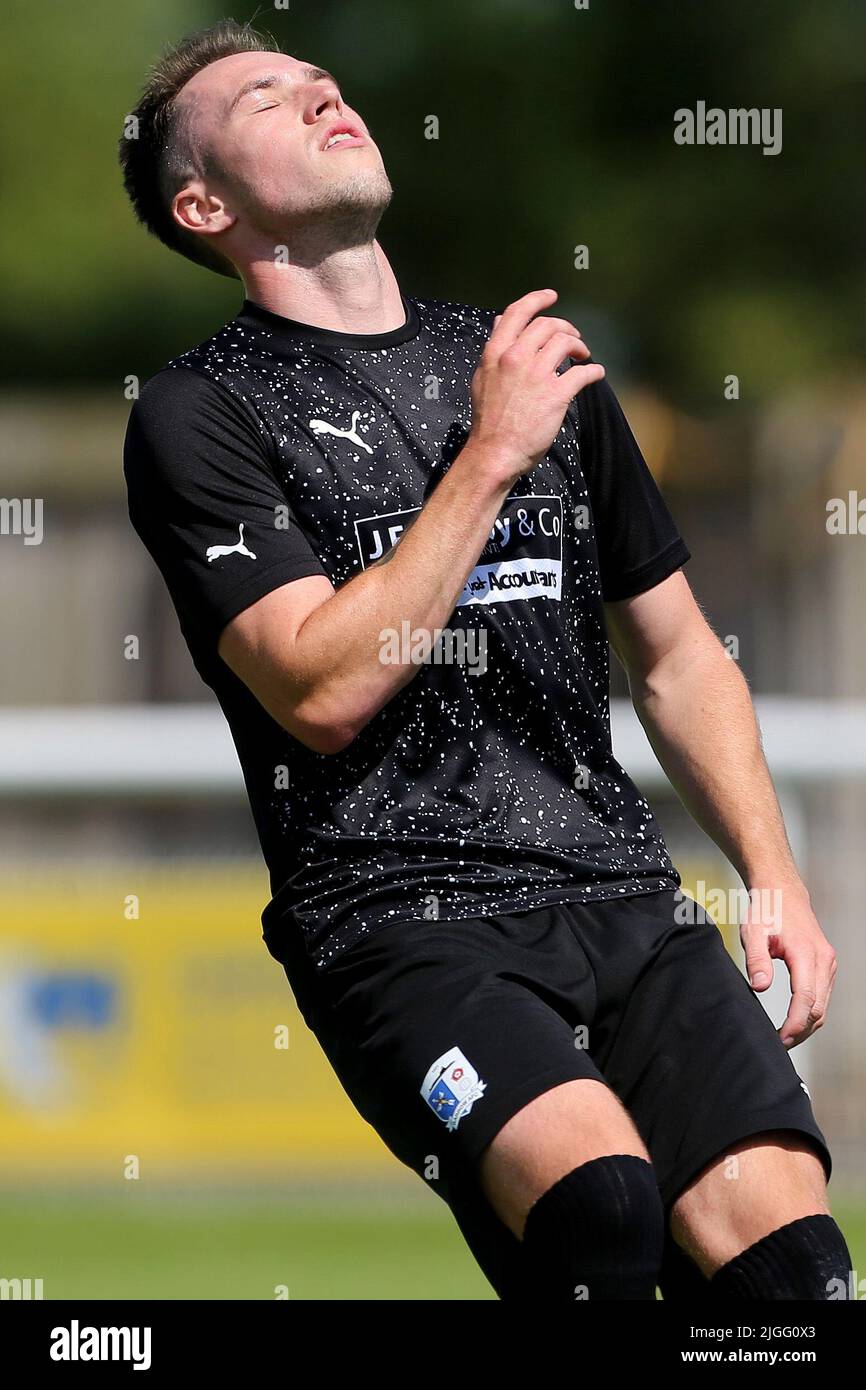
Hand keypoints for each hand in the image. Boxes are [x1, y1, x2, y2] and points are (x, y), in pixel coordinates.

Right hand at [469, 288, 604, 480]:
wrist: (495, 452)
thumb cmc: (489, 419)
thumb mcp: (483, 376)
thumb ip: (495, 348)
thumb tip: (500, 321)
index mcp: (496, 352)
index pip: (518, 312)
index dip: (538, 300)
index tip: (551, 297)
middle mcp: (516, 357)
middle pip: (548, 325)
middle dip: (565, 327)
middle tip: (573, 338)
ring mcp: (537, 375)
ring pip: (566, 343)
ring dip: (580, 346)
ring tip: (583, 356)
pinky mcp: (556, 394)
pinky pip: (583, 373)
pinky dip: (593, 371)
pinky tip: (596, 374)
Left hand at [740, 882, 837, 1048]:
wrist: (782, 893)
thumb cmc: (766, 911)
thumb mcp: (753, 932)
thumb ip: (757, 960)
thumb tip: (760, 987)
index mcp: (806, 952)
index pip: (806, 997)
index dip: (795, 1023)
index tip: (781, 1039)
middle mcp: (824, 960)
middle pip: (818, 1008)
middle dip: (801, 1031)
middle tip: (779, 1046)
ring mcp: (828, 964)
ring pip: (823, 1005)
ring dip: (807, 1025)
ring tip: (784, 1039)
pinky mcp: (826, 966)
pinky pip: (822, 997)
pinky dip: (811, 1013)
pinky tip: (794, 1022)